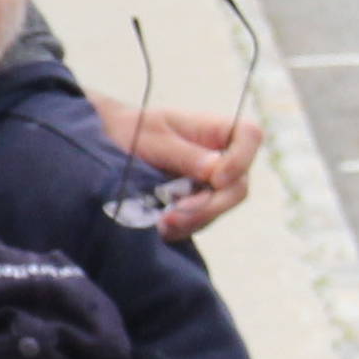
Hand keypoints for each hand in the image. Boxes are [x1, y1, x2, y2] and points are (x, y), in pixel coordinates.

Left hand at [99, 95, 264, 241]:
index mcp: (216, 130)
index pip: (250, 136)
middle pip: (238, 186)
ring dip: (192, 220)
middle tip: (175, 214)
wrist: (109, 147)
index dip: (242, 159)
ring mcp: (210, 186)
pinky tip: (161, 228)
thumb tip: (215, 171)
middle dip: (210, 205)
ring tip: (161, 223)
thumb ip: (183, 153)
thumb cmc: (134, 131)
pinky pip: (199, 222)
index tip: (217, 178)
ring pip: (219, 210)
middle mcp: (221, 159)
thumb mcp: (154, 137)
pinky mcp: (196, 206)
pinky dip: (182, 228)